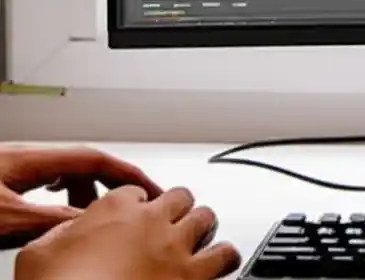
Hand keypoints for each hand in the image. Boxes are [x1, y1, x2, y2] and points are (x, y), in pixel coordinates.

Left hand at [0, 145, 163, 242]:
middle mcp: (24, 159)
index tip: (153, 190)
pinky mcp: (2, 184)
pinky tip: (57, 219)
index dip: (128, 173)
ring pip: (62, 179)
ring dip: (83, 198)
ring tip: (94, 221)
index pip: (95, 159)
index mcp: (30, 159)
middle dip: (110, 188)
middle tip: (132, 208)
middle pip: (83, 167)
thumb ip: (53, 218)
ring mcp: (12, 170)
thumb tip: (91, 222)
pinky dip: (61, 203)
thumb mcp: (10, 217)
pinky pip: (44, 189)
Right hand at [15, 186, 240, 279]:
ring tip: (194, 242)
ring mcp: (177, 245)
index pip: (134, 191)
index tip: (129, 219)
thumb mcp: (39, 252)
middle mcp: (151, 220)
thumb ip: (63, 235)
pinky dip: (224, 258)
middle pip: (179, 196)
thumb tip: (70, 236)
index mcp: (113, 208)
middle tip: (168, 227)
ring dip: (201, 228)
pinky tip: (217, 265)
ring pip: (206, 218)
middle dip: (175, 209)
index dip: (132, 206)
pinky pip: (226, 255)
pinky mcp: (195, 274)